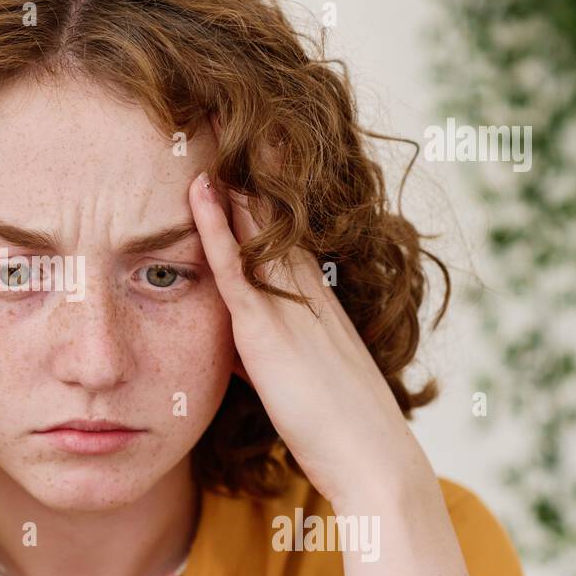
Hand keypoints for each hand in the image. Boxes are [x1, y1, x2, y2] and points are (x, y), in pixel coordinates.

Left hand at [186, 151, 434, 511]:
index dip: (268, 193)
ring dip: (234, 179)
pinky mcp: (270, 330)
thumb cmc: (339, 433)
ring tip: (213, 125)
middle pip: (276, 216)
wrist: (373, 462)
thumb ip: (266, 358)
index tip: (255, 148)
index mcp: (317, 304)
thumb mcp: (296, 385)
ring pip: (257, 228)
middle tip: (234, 112)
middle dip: (256, 166)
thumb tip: (239, 350)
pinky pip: (237, 267)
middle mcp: (308, 293)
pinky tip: (201, 191)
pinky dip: (218, 226)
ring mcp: (290, 307)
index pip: (288, 235)